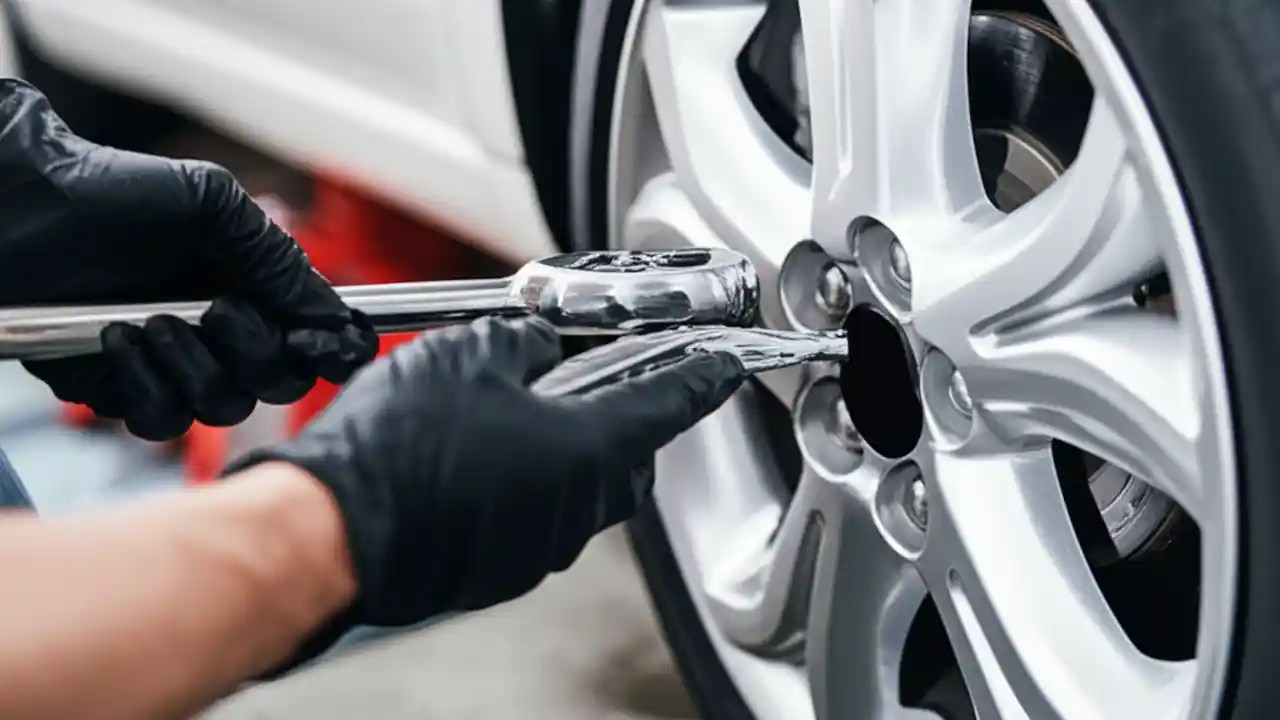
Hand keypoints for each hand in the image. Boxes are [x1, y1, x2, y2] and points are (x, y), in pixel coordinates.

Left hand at [0, 79, 377, 439]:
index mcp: (253, 286)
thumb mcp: (210, 204)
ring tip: (152, 319)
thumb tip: (332, 313)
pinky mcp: (121, 390)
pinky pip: (158, 419)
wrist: (22, 206)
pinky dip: (141, 381)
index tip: (315, 342)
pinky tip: (114, 337)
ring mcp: (175, 364)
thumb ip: (277, 259)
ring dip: (194, 366)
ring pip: (222, 408)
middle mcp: (222, 332)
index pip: (318, 340)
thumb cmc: (110, 191)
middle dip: (255, 352)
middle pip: (279, 384)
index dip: (331, 350)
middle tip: (218, 310)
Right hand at [227, 317, 745, 628]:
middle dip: (620, 411)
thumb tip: (538, 344)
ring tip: (513, 412)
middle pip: (629, 451)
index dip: (704, 372)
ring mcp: (540, 546)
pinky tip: (475, 458)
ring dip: (562, 447)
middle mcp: (578, 506)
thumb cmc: (397, 448)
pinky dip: (523, 484)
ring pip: (578, 487)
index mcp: (591, 447)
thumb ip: (526, 342)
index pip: (671, 400)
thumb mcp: (470, 354)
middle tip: (590, 376)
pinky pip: (533, 517)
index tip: (728, 362)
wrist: (331, 534)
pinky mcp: (499, 570)